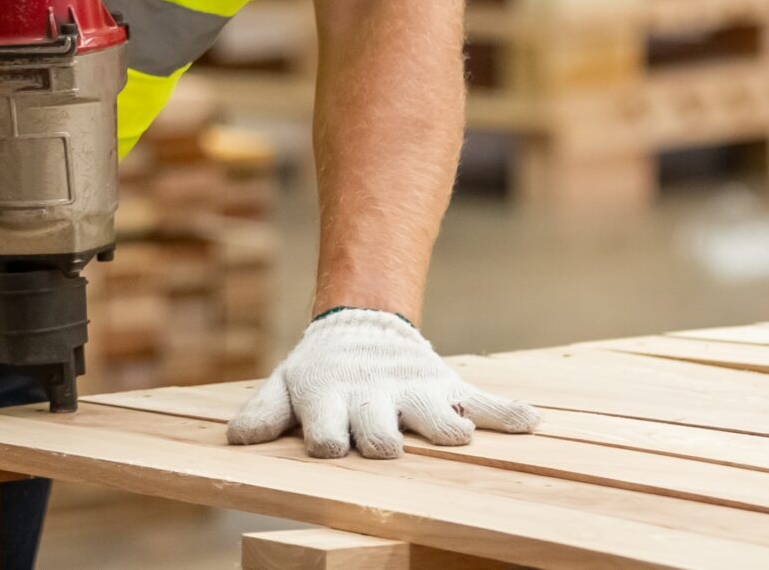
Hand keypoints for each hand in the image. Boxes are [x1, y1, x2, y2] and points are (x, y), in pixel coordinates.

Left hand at [227, 308, 535, 458]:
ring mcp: (413, 393)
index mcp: (331, 402)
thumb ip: (265, 412)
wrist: (362, 321)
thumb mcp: (286, 385)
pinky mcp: (445, 388)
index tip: (328, 445)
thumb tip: (239, 440)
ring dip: (441, 427)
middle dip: (381, 440)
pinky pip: (481, 401)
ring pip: (430, 417)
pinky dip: (505, 413)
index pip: (325, 433)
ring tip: (455, 436)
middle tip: (387, 446)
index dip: (325, 438)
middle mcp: (374, 400)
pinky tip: (529, 423)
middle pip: (378, 433)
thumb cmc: (320, 370)